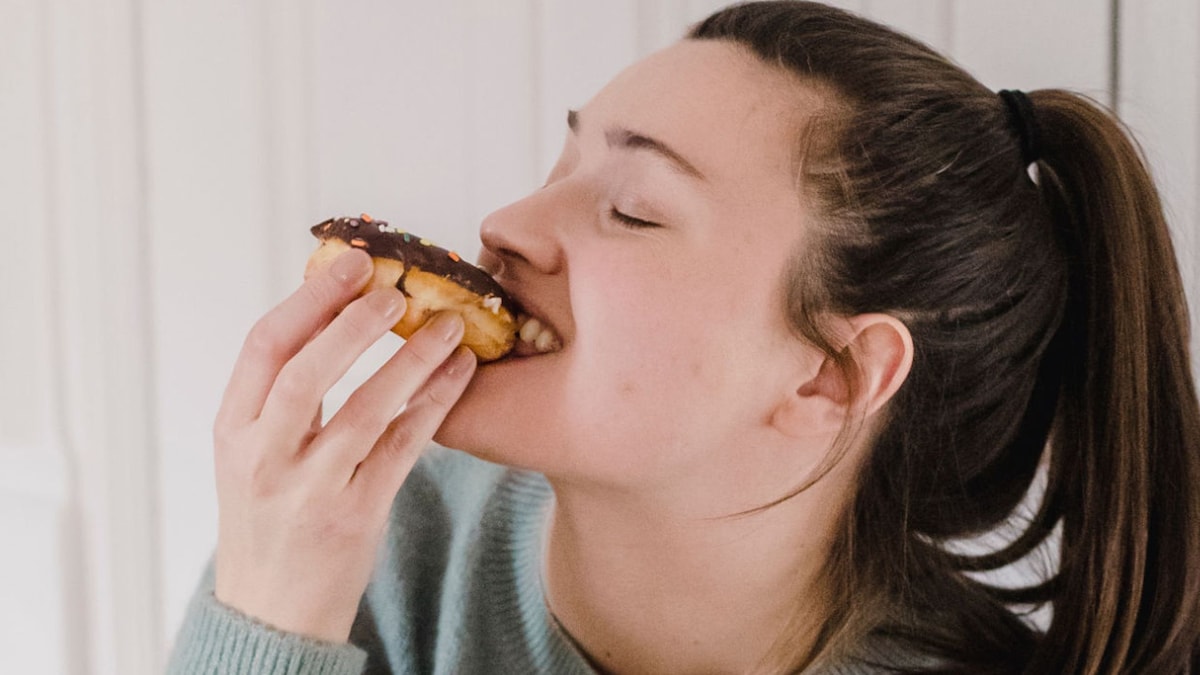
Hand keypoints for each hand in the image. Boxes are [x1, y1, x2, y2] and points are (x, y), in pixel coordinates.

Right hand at [211, 248, 476, 642]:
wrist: (272, 609)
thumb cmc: (267, 518)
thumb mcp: (251, 452)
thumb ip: (280, 392)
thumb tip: (331, 307)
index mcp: (233, 431)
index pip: (262, 348)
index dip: (309, 299)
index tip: (351, 264)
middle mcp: (264, 459)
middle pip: (305, 374)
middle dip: (353, 323)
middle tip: (396, 289)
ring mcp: (310, 491)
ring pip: (365, 411)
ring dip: (412, 360)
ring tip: (449, 324)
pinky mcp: (357, 516)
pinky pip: (403, 448)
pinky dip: (434, 404)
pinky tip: (459, 373)